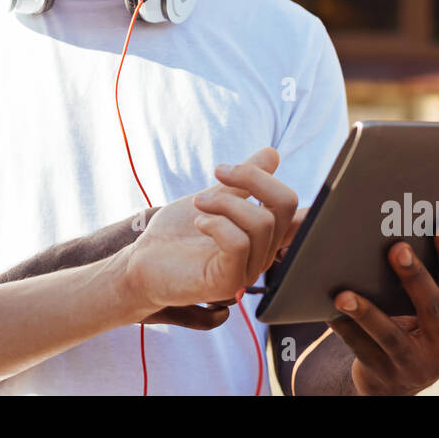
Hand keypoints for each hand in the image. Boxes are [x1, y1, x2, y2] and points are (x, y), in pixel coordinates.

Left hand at [124, 148, 297, 313]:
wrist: (143, 263)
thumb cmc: (177, 234)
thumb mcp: (214, 197)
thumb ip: (244, 181)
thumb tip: (272, 154)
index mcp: (263, 235)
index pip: (295, 207)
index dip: (275, 181)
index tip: (233, 170)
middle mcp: (263, 253)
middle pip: (285, 204)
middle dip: (252, 177)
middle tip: (218, 172)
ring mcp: (248, 270)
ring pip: (262, 222)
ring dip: (226, 202)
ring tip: (199, 204)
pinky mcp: (228, 283)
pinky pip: (239, 244)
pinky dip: (217, 224)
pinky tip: (198, 224)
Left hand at [328, 225, 438, 394]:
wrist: (393, 384)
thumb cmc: (410, 330)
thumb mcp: (427, 315)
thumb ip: (424, 286)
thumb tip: (394, 234)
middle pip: (432, 309)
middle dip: (414, 277)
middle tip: (397, 248)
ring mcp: (415, 367)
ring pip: (390, 336)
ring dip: (366, 313)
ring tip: (343, 294)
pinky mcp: (385, 376)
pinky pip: (361, 349)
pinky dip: (344, 328)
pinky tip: (327, 312)